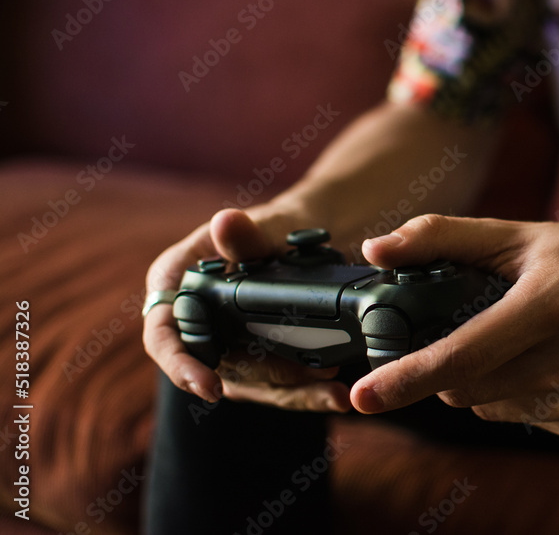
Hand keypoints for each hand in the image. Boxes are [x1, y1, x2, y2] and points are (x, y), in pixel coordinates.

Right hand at [143, 204, 351, 411]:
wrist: (303, 239)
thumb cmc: (270, 228)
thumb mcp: (260, 226)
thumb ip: (245, 234)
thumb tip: (225, 222)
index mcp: (174, 284)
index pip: (163, 336)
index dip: (180, 365)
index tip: (209, 387)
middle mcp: (194, 322)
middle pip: (219, 366)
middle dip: (267, 375)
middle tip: (310, 374)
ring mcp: (224, 346)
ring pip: (252, 383)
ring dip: (294, 390)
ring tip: (332, 390)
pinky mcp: (255, 362)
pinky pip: (276, 385)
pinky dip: (307, 392)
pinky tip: (335, 394)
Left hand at [352, 214, 558, 440]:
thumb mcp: (522, 235)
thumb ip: (444, 237)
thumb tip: (377, 249)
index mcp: (552, 304)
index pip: (463, 355)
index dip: (408, 377)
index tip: (363, 396)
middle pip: (466, 389)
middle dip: (449, 365)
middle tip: (473, 327)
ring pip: (489, 408)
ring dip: (484, 381)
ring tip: (525, 339)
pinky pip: (522, 419)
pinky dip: (518, 394)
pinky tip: (551, 361)